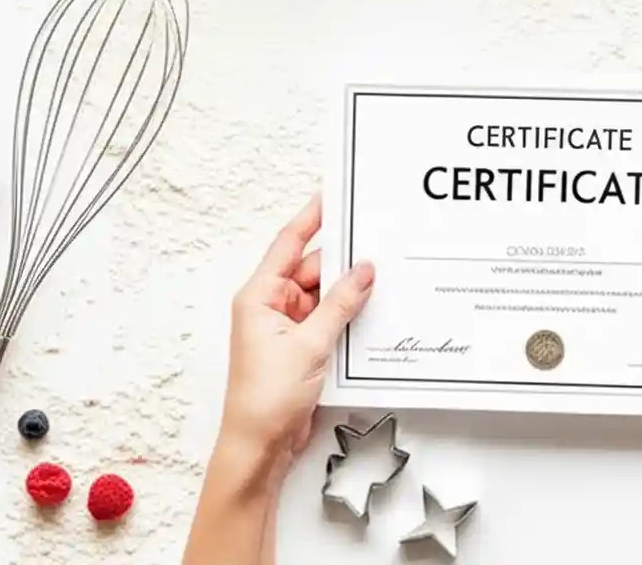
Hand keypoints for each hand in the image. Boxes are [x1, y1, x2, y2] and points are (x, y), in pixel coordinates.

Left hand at [221, 194, 375, 479]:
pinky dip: (348, 316)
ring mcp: (287, 328)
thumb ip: (341, 304)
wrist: (260, 445)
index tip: (332, 196)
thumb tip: (364, 270)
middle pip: (313, 270)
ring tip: (381, 282)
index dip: (311, 219)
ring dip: (348, 294)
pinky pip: (329, 320)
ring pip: (325, 296)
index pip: (289, 244)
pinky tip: (371, 314)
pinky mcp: (302, 348)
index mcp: (260, 296)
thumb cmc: (266, 398)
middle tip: (377, 247)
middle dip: (344, 263)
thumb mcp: (310, 344)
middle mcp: (271, 307)